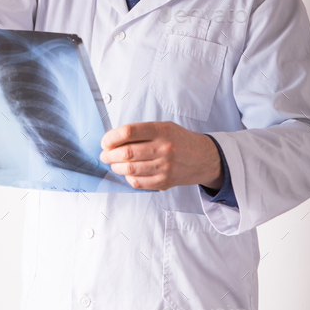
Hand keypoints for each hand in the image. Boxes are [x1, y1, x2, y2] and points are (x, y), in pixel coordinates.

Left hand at [100, 121, 222, 190]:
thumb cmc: (179, 140)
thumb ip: (141, 132)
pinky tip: (128, 173)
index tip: (105, 142)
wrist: (204, 158)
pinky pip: (138, 183)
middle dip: (109, 155)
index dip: (111, 137)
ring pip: (130, 169)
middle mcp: (164, 148)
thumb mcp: (163, 127)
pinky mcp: (165, 182)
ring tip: (114, 164)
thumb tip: (113, 141)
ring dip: (116, 167)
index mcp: (161, 130)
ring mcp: (165, 167)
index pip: (129, 132)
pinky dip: (128, 178)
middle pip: (126, 153)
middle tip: (105, 155)